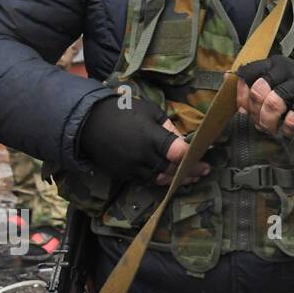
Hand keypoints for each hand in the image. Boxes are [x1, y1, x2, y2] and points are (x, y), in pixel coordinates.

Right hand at [80, 97, 209, 186]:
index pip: (177, 152)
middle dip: (190, 172)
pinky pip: (145, 181)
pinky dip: (160, 180)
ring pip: (159, 179)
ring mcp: (131, 167)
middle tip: (204, 171)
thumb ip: (168, 127)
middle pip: (171, 169)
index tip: (204, 158)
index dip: (192, 157)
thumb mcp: (149, 111)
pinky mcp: (122, 174)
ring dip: (177, 180)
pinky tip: (171, 178)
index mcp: (150, 137)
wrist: (89, 123)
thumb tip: (183, 141)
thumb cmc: (123, 111)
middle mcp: (141, 155)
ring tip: (192, 178)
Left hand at [235, 55, 293, 137]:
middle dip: (255, 111)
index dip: (242, 95)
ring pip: (273, 104)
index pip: (247, 73)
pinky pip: (292, 118)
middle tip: (260, 122)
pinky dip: (287, 129)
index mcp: (274, 64)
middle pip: (258, 90)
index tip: (245, 110)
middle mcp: (286, 69)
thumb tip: (236, 99)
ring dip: (268, 122)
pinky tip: (288, 131)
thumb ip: (258, 89)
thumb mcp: (278, 83)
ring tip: (271, 130)